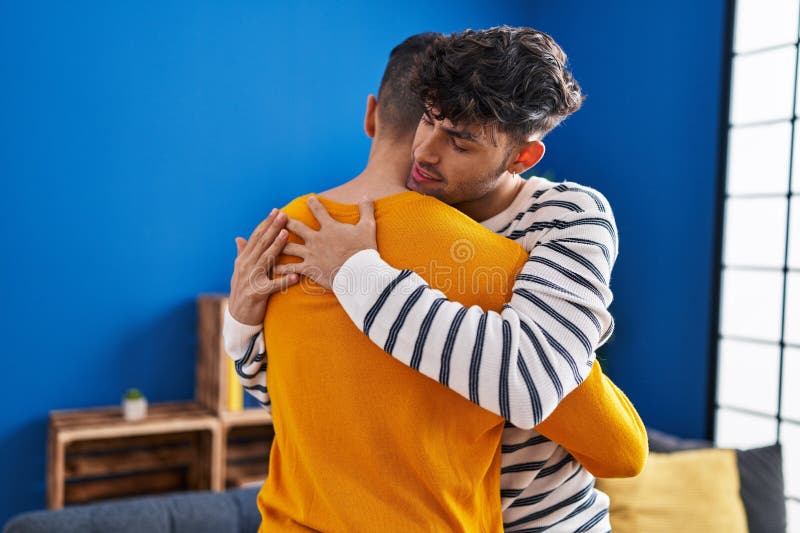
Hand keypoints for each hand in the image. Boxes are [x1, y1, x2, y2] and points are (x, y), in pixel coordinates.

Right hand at [228, 208, 299, 324]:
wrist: (237, 317)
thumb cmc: (243, 291)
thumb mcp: (240, 271)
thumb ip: (242, 254)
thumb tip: (238, 238)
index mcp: (243, 259)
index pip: (256, 237)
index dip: (266, 224)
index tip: (276, 211)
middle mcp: (245, 266)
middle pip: (261, 243)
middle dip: (273, 228)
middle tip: (284, 215)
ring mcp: (250, 279)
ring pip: (266, 259)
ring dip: (276, 246)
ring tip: (287, 235)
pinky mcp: (257, 293)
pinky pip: (273, 286)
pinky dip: (284, 281)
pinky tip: (295, 276)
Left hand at [274, 195, 376, 289]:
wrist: (359, 273)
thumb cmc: (364, 250)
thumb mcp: (368, 227)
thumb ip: (366, 210)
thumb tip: (367, 195)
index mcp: (329, 227)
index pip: (319, 211)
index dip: (313, 203)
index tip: (309, 199)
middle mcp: (316, 239)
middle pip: (296, 227)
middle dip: (286, 221)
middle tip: (278, 217)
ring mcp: (311, 254)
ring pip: (289, 247)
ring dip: (278, 244)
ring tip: (268, 242)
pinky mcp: (310, 269)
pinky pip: (292, 268)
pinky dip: (282, 268)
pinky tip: (273, 267)